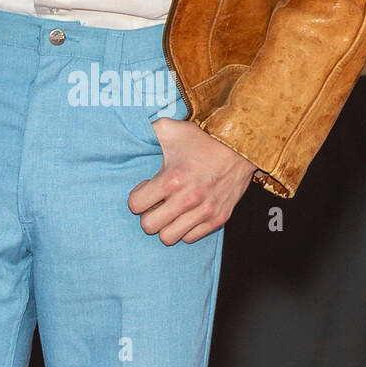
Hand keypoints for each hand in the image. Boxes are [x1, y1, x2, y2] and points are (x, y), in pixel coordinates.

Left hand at [128, 118, 253, 244]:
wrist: (239, 147)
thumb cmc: (202, 138)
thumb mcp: (169, 128)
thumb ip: (145, 130)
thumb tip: (126, 130)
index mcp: (172, 179)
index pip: (136, 205)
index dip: (137, 196)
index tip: (146, 187)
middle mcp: (188, 199)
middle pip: (149, 227)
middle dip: (147, 214)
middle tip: (155, 202)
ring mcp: (205, 211)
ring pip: (169, 237)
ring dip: (165, 224)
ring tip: (170, 209)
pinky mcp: (218, 219)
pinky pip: (191, 238)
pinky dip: (184, 228)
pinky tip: (185, 212)